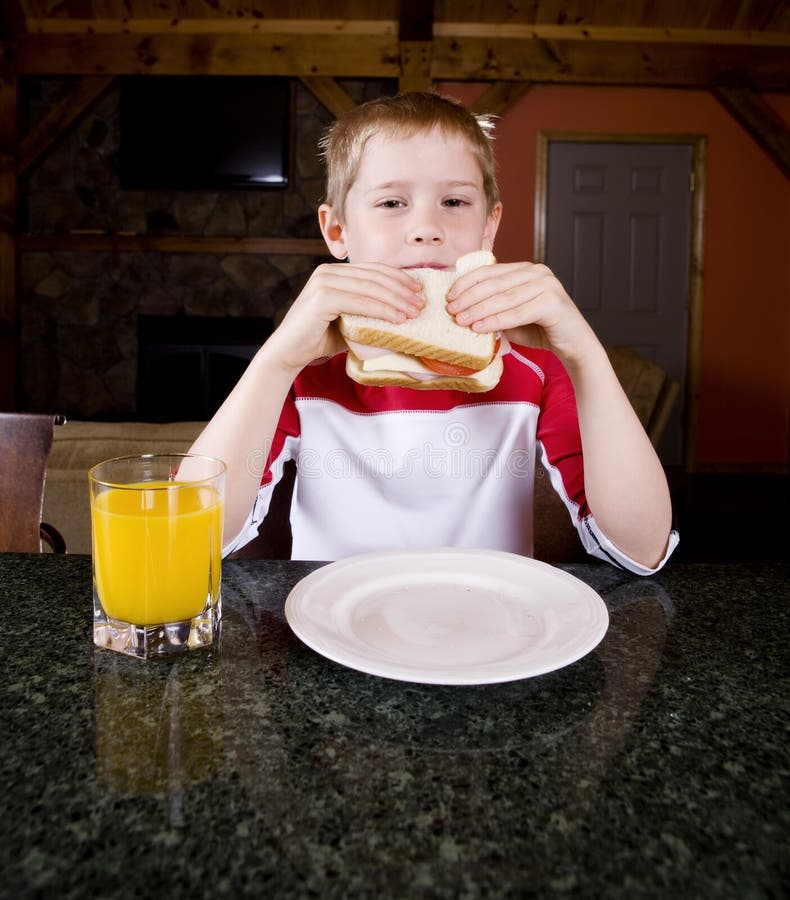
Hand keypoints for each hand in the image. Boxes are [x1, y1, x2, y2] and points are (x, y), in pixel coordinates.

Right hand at [265, 262, 423, 373]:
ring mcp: (323, 282)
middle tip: (421, 303)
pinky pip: (361, 302)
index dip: (399, 278)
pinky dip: (383, 309)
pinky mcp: (322, 298)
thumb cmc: (319, 340)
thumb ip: (368, 311)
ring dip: (396, 300)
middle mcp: (327, 271)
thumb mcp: (349, 320)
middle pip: (374, 276)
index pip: (373, 270)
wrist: (288, 354)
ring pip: (370, 288)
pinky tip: (399, 318)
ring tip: (415, 312)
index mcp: (333, 272)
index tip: (419, 291)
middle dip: (402, 289)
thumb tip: (404, 312)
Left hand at [445, 262, 599, 366]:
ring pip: (504, 298)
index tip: (449, 296)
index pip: (490, 271)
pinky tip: (480, 328)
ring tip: (461, 320)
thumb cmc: (541, 330)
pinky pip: (518, 312)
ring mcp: (547, 284)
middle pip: (495, 283)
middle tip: (451, 309)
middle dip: (470, 297)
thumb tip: (462, 311)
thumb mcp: (512, 317)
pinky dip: (497, 321)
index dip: (467, 283)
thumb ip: (493, 309)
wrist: (574, 345)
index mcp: (526, 270)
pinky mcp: (553, 302)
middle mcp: (538, 272)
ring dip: (479, 309)